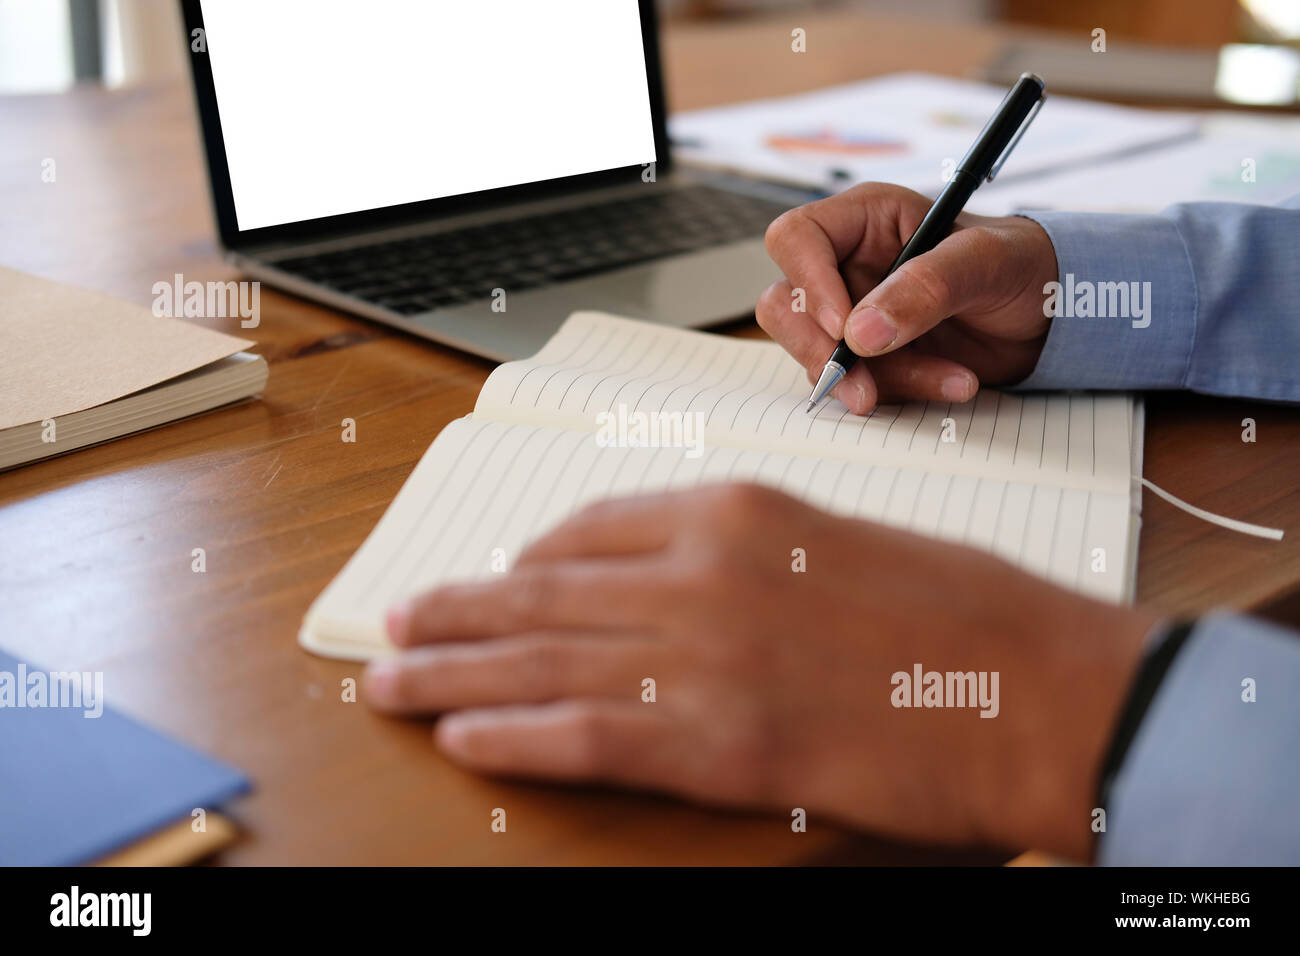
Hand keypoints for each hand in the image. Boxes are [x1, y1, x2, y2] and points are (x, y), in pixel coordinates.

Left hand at [364, 484, 1155, 860]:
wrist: (1047, 685)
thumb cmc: (964, 612)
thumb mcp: (845, 539)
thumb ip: (750, 552)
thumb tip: (685, 579)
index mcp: (736, 510)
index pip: (591, 527)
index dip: (527, 560)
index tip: (496, 579)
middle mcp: (701, 570)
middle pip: (543, 590)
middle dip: (458, 611)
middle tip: (395, 625)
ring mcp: (702, 655)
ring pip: (541, 657)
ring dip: (452, 671)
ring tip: (390, 681)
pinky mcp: (718, 742)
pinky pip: (582, 734)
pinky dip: (511, 735)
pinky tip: (462, 736)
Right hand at [759, 182, 1057, 414]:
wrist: (1052, 315)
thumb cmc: (1023, 264)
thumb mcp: (988, 262)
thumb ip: (927, 287)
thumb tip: (861, 332)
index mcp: (866, 219)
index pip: (796, 238)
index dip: (808, 284)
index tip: (844, 329)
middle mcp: (847, 264)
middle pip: (786, 306)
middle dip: (821, 352)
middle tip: (863, 388)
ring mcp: (853, 314)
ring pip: (818, 354)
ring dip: (878, 380)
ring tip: (948, 380)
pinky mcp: (869, 357)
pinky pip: (857, 384)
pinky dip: (903, 393)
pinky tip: (953, 383)